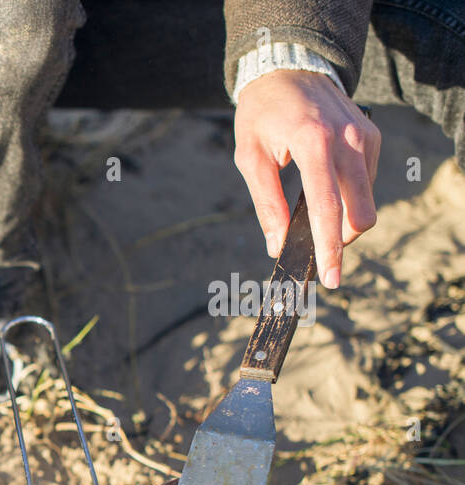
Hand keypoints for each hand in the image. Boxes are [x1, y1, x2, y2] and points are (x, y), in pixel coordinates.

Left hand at [234, 70, 379, 287]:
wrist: (289, 69)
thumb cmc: (262, 115)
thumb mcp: (250, 158)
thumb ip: (266, 204)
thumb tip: (277, 245)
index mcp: (314, 143)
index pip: (328, 207)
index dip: (329, 248)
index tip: (331, 278)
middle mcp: (348, 140)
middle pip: (360, 212)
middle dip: (340, 242)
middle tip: (316, 253)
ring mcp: (365, 138)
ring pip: (366, 202)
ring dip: (343, 221)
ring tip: (314, 219)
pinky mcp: (373, 138)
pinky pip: (366, 184)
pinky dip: (348, 199)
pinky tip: (326, 191)